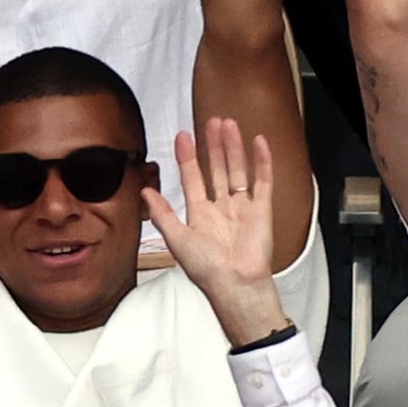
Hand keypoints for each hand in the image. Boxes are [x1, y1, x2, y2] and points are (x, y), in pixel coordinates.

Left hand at [144, 118, 289, 347]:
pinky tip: (258, 141)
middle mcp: (222, 209)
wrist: (235, 284)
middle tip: (211, 122)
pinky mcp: (262, 210)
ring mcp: (243, 208)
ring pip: (238, 170)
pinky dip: (262, 161)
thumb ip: (163, 213)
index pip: (193, 178)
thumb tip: (144, 191)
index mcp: (201, 215)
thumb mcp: (177, 239)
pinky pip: (263, 181)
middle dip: (214, 145)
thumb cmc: (207, 270)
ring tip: (228, 124)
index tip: (183, 137)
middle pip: (217, 169)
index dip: (188, 158)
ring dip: (233, 147)